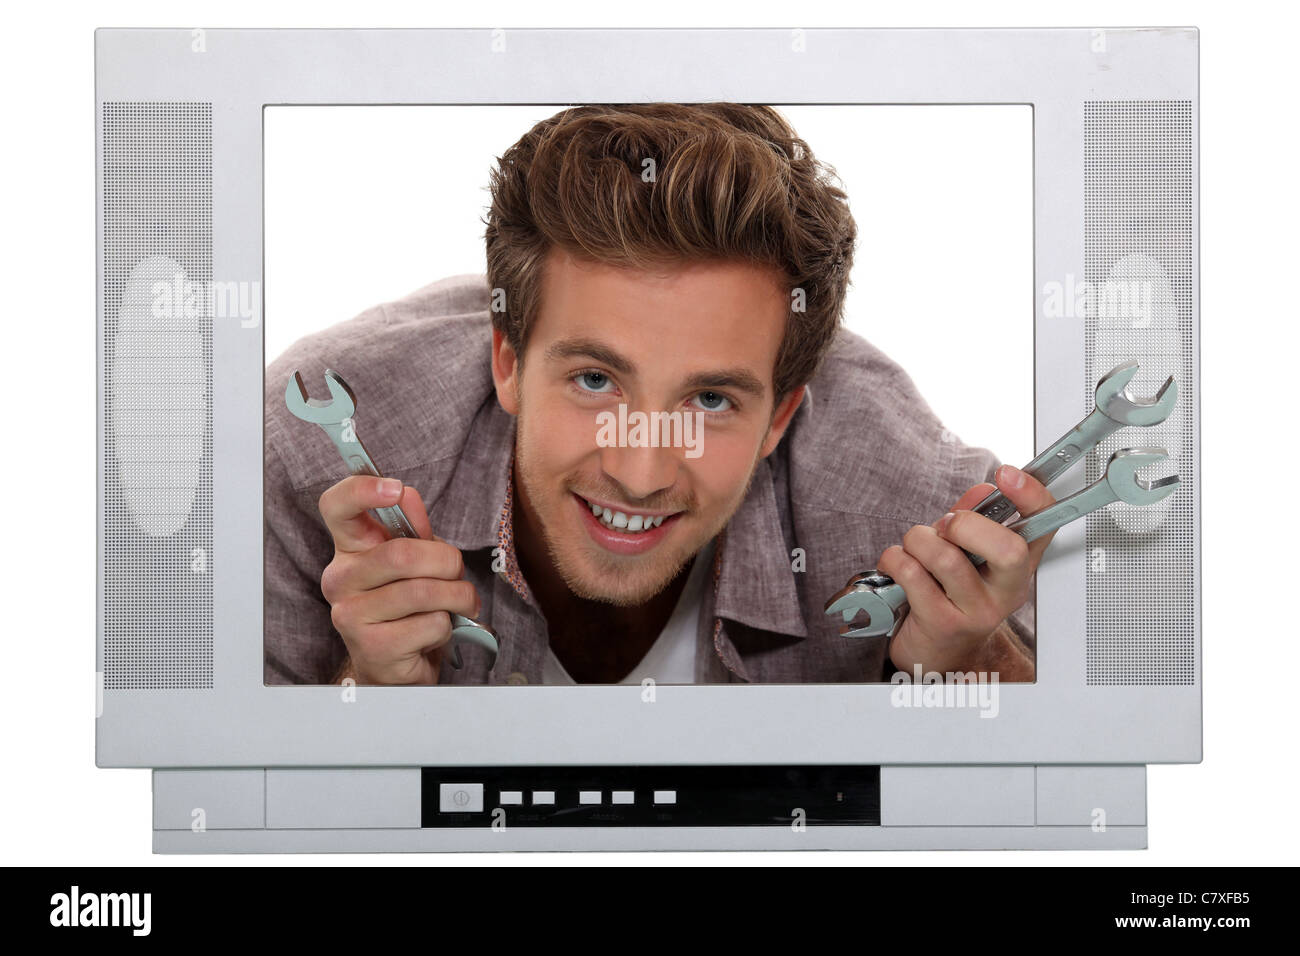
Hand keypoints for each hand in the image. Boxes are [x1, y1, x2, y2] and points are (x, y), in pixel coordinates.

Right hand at [317, 475, 480, 684]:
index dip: (362, 490)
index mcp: (349, 550)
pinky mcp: (372, 648)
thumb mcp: (414, 563)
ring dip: (457, 596)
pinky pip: (430, 623)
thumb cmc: (407, 608)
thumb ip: (413, 530)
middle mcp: (340, 580)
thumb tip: (407, 494)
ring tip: (459, 603)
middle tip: (457, 575)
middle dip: (447, 562)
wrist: (397, 667)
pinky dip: (448, 626)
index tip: (395, 489)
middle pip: (403, 554)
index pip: (336, 507)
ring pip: (423, 591)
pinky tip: (436, 632)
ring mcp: (351, 615)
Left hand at [878, 464, 1053, 674]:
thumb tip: (983, 490)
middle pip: (1006, 548)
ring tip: (913, 549)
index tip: (1006, 474)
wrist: (938, 652)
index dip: (1031, 495)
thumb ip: (973, 520)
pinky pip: (912, 574)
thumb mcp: (966, 554)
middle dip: (964, 524)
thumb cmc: (949, 595)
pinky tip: (896, 568)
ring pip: (946, 556)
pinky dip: (894, 560)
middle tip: (944, 528)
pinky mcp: (943, 623)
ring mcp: (977, 611)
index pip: (1043, 523)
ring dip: (917, 540)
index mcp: (1019, 565)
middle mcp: (1006, 590)